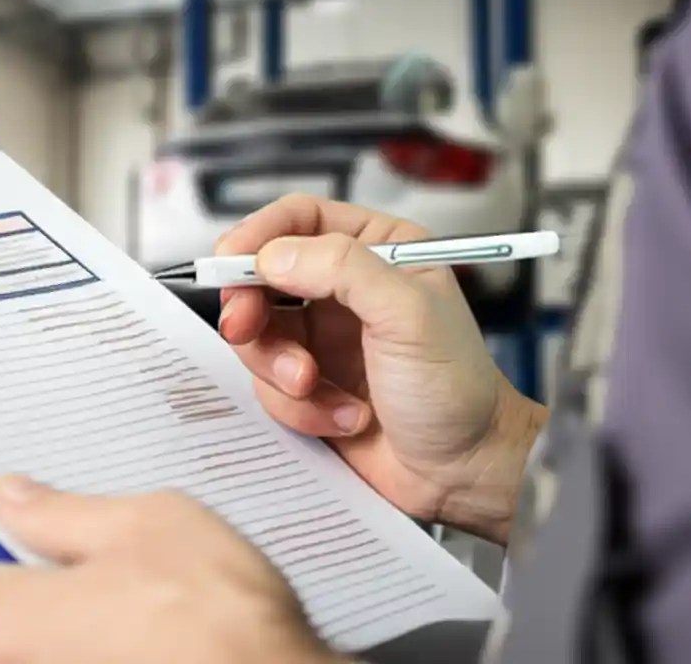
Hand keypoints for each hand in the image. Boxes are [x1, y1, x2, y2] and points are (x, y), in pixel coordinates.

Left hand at [0, 475, 345, 663]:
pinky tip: (178, 643)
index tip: (71, 535)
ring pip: (75, 645)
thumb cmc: (211, 612)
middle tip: (136, 565)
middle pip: (32, 616)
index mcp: (13, 620)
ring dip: (107, 626)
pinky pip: (109, 662)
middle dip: (73, 589)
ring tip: (169, 605)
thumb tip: (9, 499)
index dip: (35, 548)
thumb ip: (59, 513)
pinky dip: (135, 653)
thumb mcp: (139, 524)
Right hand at [216, 196, 545, 543]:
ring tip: (314, 386)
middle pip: (261, 275)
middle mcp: (344, 290)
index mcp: (376, 251)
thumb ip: (342, 269)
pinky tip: (342, 417)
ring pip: (257, 334)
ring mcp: (322, 338)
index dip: (257, 235)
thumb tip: (273, 256)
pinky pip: (267, 385)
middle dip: (250, 306)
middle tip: (246, 328)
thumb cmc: (456, 390)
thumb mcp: (408, 314)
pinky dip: (298, 406)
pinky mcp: (309, 384)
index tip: (229, 261)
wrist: (461, 472)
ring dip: (278, 366)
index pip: (299, 219)